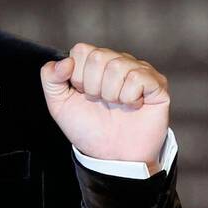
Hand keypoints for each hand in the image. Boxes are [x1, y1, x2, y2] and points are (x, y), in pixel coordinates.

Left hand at [40, 42, 168, 169]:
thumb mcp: (59, 105)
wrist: (111, 156)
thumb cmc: (89, 130)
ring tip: (116, 106)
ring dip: (110, 94)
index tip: (83, 95)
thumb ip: (51, 79)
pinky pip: (137, 77)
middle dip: (93, 86)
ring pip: (117, 66)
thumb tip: (64, 62)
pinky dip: (129, 98)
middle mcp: (118, 62)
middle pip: (99, 56)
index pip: (81, 50)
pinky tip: (132, 106)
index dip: (77, 76)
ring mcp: (138, 71)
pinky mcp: (156, 84)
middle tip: (100, 102)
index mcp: (95, 64)